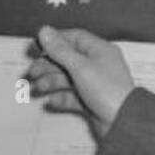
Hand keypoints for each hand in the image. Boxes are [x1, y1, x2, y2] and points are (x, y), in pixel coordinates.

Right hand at [27, 26, 135, 140]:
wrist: (122, 123)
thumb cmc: (108, 91)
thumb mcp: (80, 67)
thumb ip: (60, 50)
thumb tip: (45, 31)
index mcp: (100, 51)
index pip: (74, 38)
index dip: (55, 41)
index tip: (37, 46)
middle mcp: (98, 65)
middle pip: (68, 59)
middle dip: (48, 65)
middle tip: (31, 72)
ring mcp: (96, 84)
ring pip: (68, 78)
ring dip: (51, 82)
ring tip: (37, 88)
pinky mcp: (92, 101)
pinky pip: (73, 97)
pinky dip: (61, 98)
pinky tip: (52, 102)